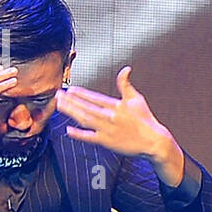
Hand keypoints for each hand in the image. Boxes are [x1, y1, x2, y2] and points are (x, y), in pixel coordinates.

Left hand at [56, 66, 184, 183]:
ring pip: (84, 119)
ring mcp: (107, 130)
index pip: (95, 97)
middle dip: (70, 101)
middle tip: (58, 95)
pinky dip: (79, 134)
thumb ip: (126, 84)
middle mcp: (110, 117)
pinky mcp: (107, 142)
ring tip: (60, 106)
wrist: (153, 141)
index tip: (70, 89)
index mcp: (116, 106)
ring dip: (71, 112)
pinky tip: (69, 130)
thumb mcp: (136, 99)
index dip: (81, 93)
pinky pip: (89, 138)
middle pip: (86, 107)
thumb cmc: (145, 120)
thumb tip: (126, 69)